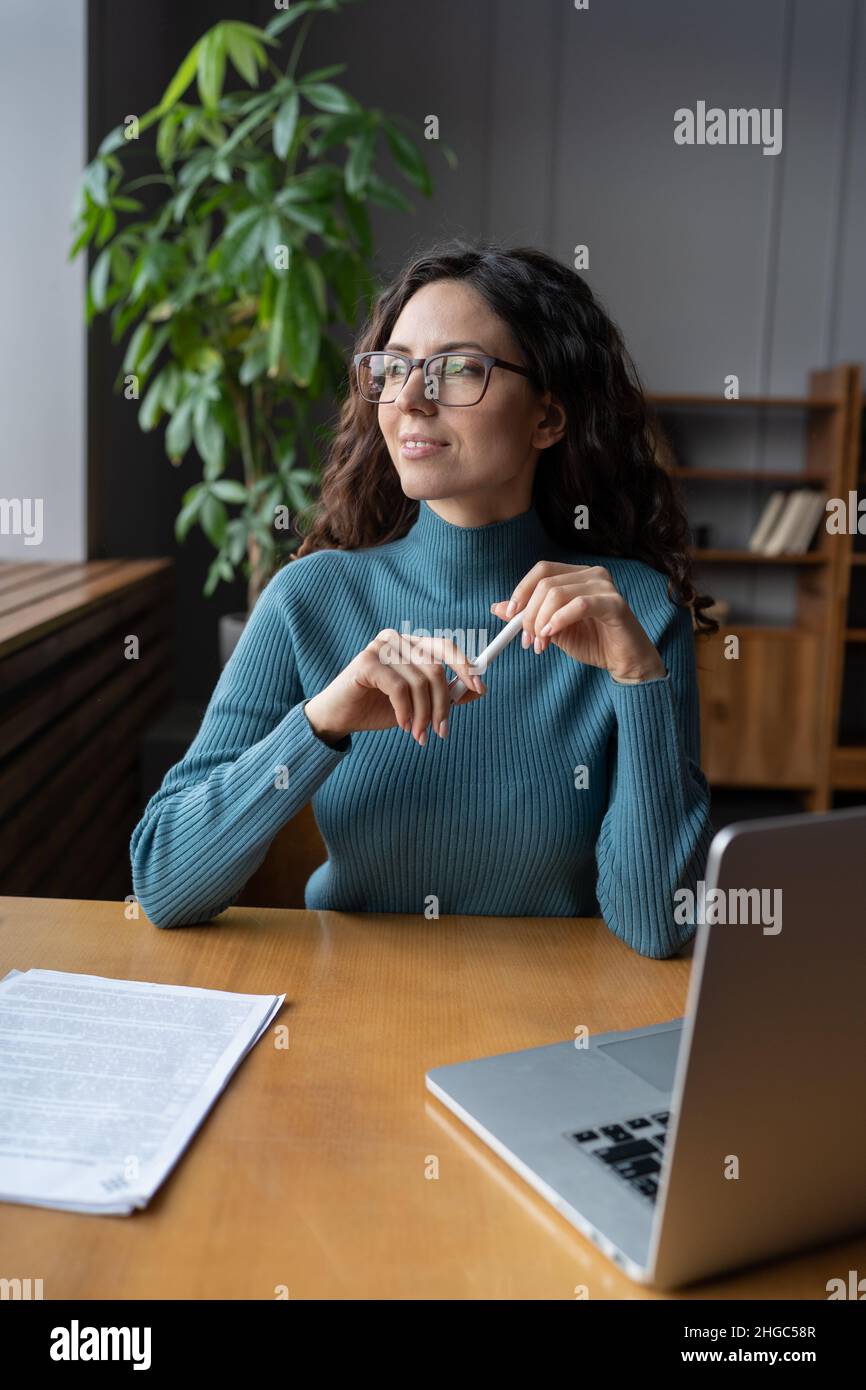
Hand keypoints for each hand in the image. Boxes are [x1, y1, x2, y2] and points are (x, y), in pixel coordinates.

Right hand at [304, 629, 485, 746]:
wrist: (340, 718)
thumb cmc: (379, 708)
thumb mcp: (419, 704)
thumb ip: (445, 694)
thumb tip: (477, 690)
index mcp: (412, 644)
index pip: (446, 648)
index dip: (466, 667)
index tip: (480, 688)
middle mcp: (398, 640)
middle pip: (436, 668)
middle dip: (443, 704)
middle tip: (441, 731)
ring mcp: (380, 648)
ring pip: (420, 681)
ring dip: (423, 714)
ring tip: (419, 735)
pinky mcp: (366, 662)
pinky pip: (399, 688)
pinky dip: (405, 710)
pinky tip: (402, 725)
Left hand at [490, 562, 666, 681]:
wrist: (625, 663)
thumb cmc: (594, 643)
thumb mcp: (554, 629)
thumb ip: (529, 616)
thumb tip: (497, 607)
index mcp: (578, 576)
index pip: (542, 571)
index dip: (521, 590)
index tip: (508, 615)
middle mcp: (592, 574)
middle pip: (546, 584)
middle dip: (529, 615)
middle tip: (527, 640)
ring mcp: (605, 586)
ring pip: (557, 594)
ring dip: (541, 623)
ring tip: (541, 645)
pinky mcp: (614, 604)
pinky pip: (578, 605)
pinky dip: (559, 620)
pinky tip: (553, 636)